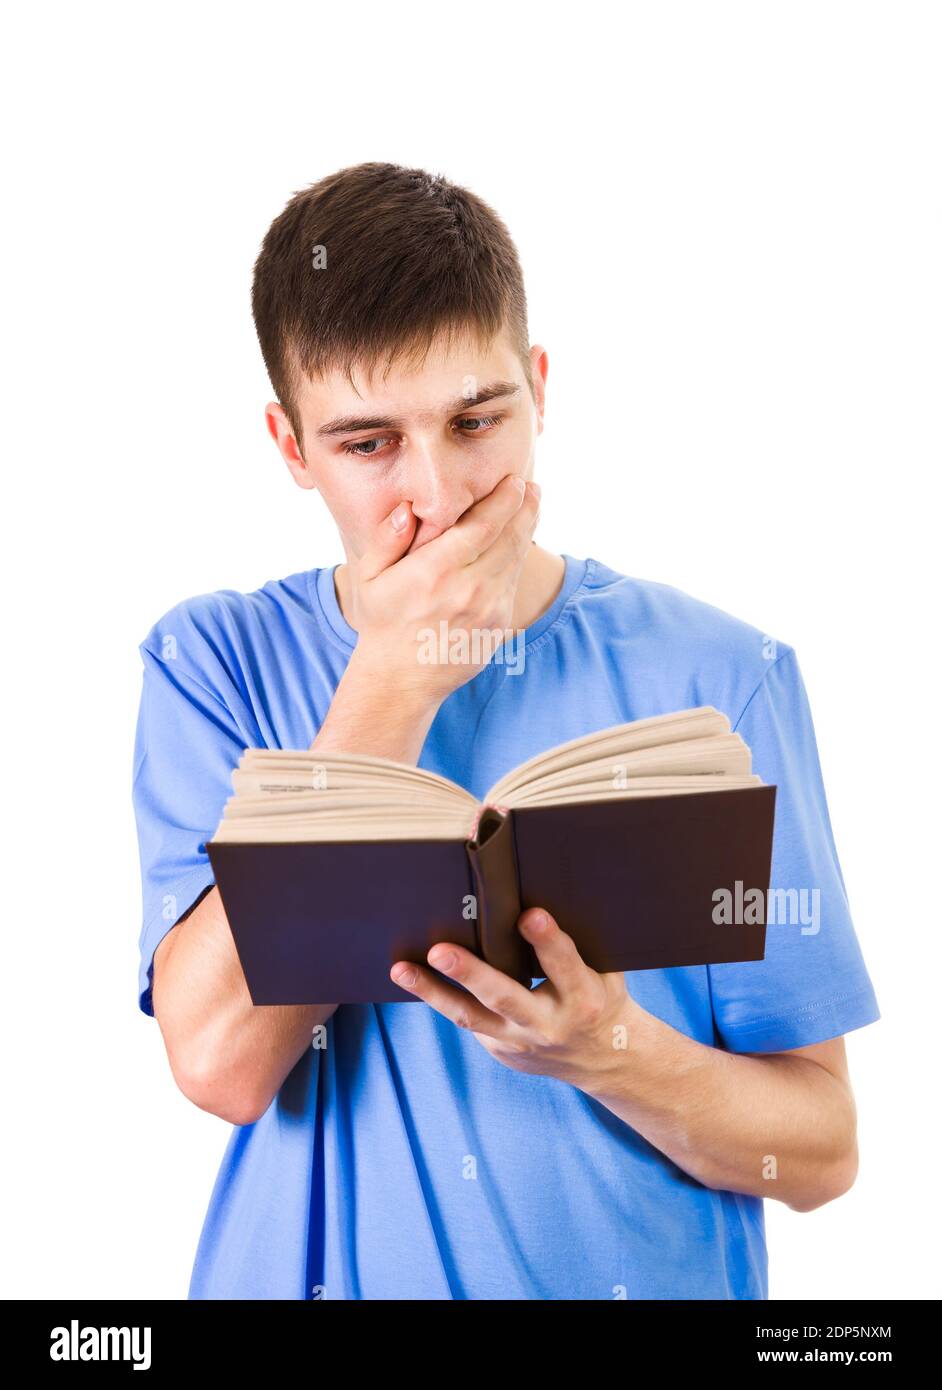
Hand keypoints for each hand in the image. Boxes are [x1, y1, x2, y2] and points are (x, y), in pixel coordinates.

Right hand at [342, 473, 540, 703]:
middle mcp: (467, 589)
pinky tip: (516, 542)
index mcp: (433, 572)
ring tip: (531, 506)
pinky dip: (518, 558)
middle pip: (510, 538)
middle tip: (532, 487)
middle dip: (525, 507)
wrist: (401, 679)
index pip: (483, 526)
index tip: (514, 481)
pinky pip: (513, 582)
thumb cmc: (383, 621)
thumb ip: (386, 539)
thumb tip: (409, 509)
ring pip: (517, 559)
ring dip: (527, 529)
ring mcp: (488, 610)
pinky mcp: (500, 625)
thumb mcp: (369, 578)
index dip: (504, 500)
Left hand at [390, 907, 635, 1091]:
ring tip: (401, 970)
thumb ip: (578, 943)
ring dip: (432, 992)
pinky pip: (468, 1020)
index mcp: (583, 996)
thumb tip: (536, 893)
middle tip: (439, 951)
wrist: (604, 1057)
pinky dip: (440, 998)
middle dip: (471, 973)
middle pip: (505, 996)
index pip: (564, 964)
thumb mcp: (605, 970)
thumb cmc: (600, 995)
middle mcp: (548, 1023)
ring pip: (471, 1016)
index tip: (528, 914)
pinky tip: (414, 978)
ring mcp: (520, 1042)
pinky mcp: (500, 1050)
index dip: (547, 940)